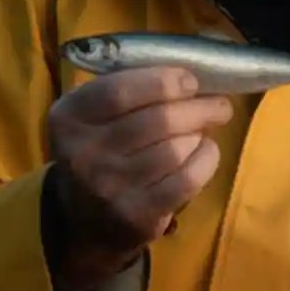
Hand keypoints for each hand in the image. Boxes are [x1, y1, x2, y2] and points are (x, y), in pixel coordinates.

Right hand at [44, 66, 232, 290]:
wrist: (81, 216)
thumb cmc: (98, 147)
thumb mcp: (92, 112)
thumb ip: (128, 87)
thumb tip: (189, 74)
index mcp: (69, 117)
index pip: (120, 91)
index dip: (162, 82)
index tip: (190, 81)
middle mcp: (83, 154)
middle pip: (158, 121)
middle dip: (198, 108)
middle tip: (220, 104)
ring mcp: (110, 188)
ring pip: (175, 150)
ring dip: (199, 134)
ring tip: (202, 129)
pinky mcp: (137, 216)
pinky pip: (186, 180)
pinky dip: (205, 160)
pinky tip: (205, 151)